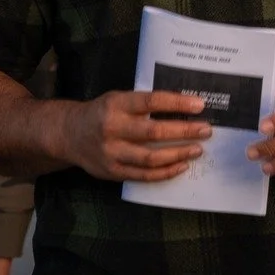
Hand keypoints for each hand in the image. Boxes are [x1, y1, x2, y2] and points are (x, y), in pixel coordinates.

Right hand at [53, 90, 209, 181]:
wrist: (69, 134)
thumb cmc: (103, 112)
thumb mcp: (119, 98)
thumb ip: (144, 103)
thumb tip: (185, 106)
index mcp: (116, 104)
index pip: (151, 102)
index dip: (177, 103)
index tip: (200, 105)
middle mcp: (112, 128)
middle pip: (154, 132)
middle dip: (184, 131)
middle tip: (206, 130)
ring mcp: (111, 153)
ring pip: (151, 157)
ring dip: (178, 154)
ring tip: (197, 149)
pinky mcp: (112, 172)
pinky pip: (143, 175)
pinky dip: (165, 172)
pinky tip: (181, 165)